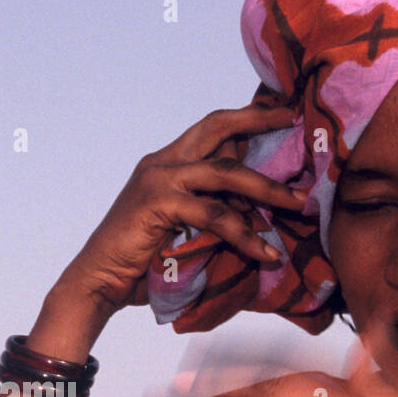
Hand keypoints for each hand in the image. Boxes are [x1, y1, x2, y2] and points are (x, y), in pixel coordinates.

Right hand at [62, 106, 305, 317]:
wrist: (99, 283)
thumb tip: (252, 212)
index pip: (209, 130)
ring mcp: (159, 180)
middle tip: (293, 119)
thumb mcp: (180, 228)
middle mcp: (161, 163)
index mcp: (165, 164)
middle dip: (257, 120)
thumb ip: (207, 212)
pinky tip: (265, 252)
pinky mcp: (159, 204)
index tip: (280, 114)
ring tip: (298, 204)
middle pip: (216, 128)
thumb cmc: (139, 264)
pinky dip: (244, 234)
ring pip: (225, 173)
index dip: (244, 117)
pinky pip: (215, 215)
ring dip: (267, 189)